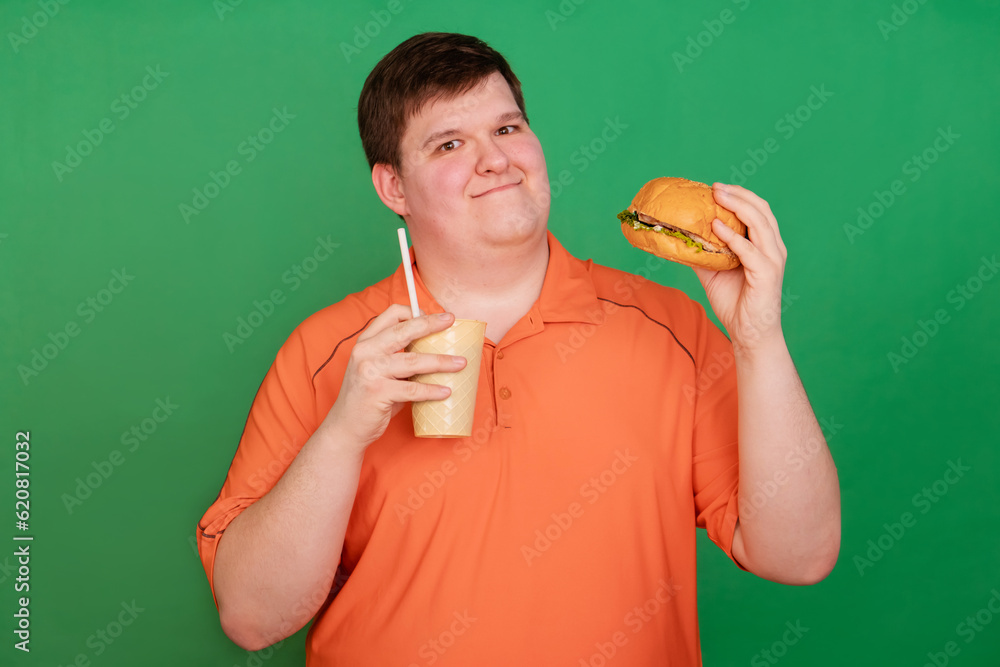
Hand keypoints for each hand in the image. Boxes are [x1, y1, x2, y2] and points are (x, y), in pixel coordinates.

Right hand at [322, 305, 466, 450]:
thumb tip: (434, 348)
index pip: (390, 315)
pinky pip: (412, 389)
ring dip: (441, 362)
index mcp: (366, 342)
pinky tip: (445, 391)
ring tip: (460, 363)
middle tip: (450, 321)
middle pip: (403, 330)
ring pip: (413, 360)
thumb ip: (398, 357)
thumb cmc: (368, 397)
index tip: (435, 317)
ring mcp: (370, 372)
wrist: (346, 427)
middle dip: (430, 324)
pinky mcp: (377, 393)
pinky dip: (431, 390)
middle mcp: (365, 352)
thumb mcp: (377, 369)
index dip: (414, 312)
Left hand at [691, 183, 787, 352]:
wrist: (749, 333)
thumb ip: (704, 253)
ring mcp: (772, 260)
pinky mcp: (767, 274)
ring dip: (737, 206)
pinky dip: (732, 236)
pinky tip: (715, 226)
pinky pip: (749, 250)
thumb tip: (680, 238)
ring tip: (716, 196)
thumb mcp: (714, 272)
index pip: (757, 210)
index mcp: (765, 244)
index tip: (715, 188)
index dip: (739, 195)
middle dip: (738, 194)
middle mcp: (773, 247)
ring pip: (759, 223)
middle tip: (714, 187)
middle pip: (761, 210)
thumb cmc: (736, 303)